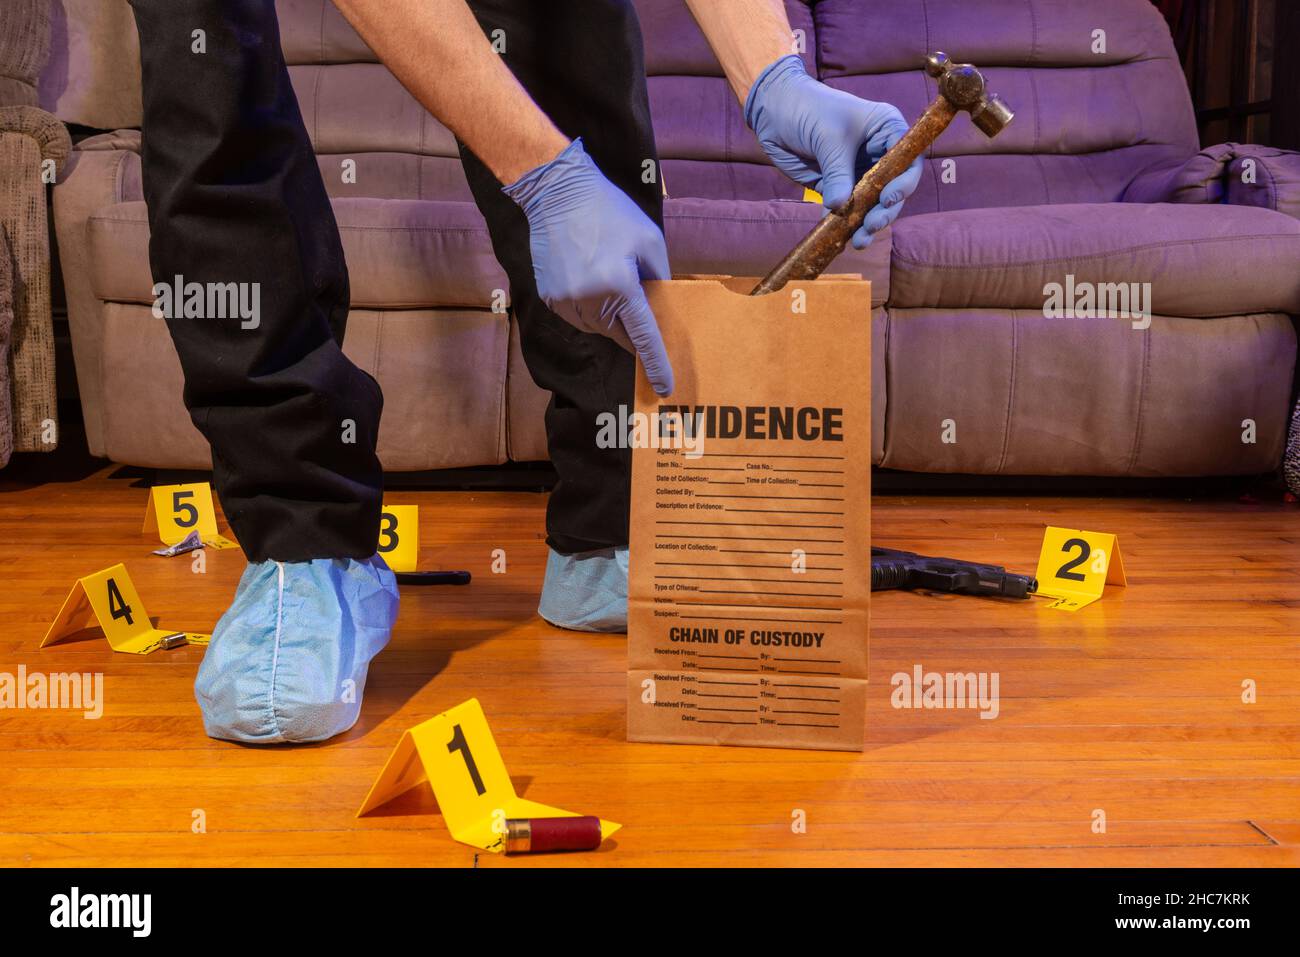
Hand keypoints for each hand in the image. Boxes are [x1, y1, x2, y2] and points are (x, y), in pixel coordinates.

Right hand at [504, 139, 673, 395]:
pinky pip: (578, 318)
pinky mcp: (550, 298)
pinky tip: (589, 279)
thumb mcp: (649, 239)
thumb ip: (658, 277)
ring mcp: (566, 302)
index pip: (643, 336)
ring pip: (598, 329)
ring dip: (609, 317)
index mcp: (620, 286)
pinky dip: (589, 309)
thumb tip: (659, 307)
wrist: (556, 192)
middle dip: (632, 329)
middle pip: (620, 335)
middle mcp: (590, 300)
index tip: (665, 388)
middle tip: (635, 306)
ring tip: (607, 279)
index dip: (656, 363)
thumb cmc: (609, 211)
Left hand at [745, 54, 921, 247]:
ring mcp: (860, 172)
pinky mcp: (838, 186)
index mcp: (886, 130)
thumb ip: (838, 173)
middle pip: (894, 188)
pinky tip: (837, 236)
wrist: (773, 111)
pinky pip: (847, 209)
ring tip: (859, 240)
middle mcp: (879, 153)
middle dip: (885, 210)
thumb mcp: (828, 138)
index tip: (887, 198)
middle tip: (871, 225)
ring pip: (873, 204)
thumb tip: (841, 207)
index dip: (904, 182)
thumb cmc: (808, 110)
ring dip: (867, 223)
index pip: (909, 160)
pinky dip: (843, 224)